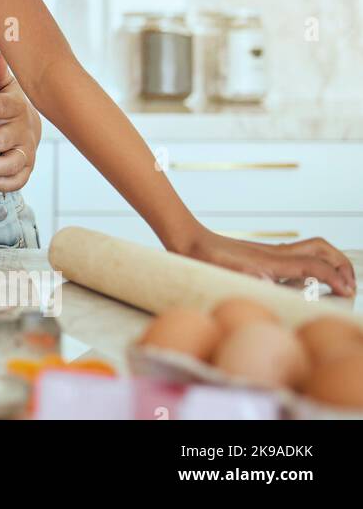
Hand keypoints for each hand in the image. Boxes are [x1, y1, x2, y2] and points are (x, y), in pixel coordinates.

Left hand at [0, 59, 39, 191]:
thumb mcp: (2, 85)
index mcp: (16, 106)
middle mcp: (24, 129)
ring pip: (10, 163)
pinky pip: (17, 181)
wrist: (29, 126)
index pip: (0, 106)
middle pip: (2, 138)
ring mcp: (27, 151)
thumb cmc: (6, 104)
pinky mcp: (26, 169)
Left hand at [184, 229, 356, 296]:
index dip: (336, 279)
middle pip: (322, 248)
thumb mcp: (229, 274)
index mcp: (273, 260)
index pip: (317, 265)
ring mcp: (271, 253)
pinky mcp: (264, 255)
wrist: (188, 241)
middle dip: (341, 263)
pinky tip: (311, 278)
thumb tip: (275, 287)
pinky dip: (315, 262)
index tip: (348, 292)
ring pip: (313, 247)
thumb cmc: (204, 259)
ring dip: (331, 261)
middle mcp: (276, 254)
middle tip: (348, 285)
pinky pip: (298, 253)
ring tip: (339, 281)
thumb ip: (254, 280)